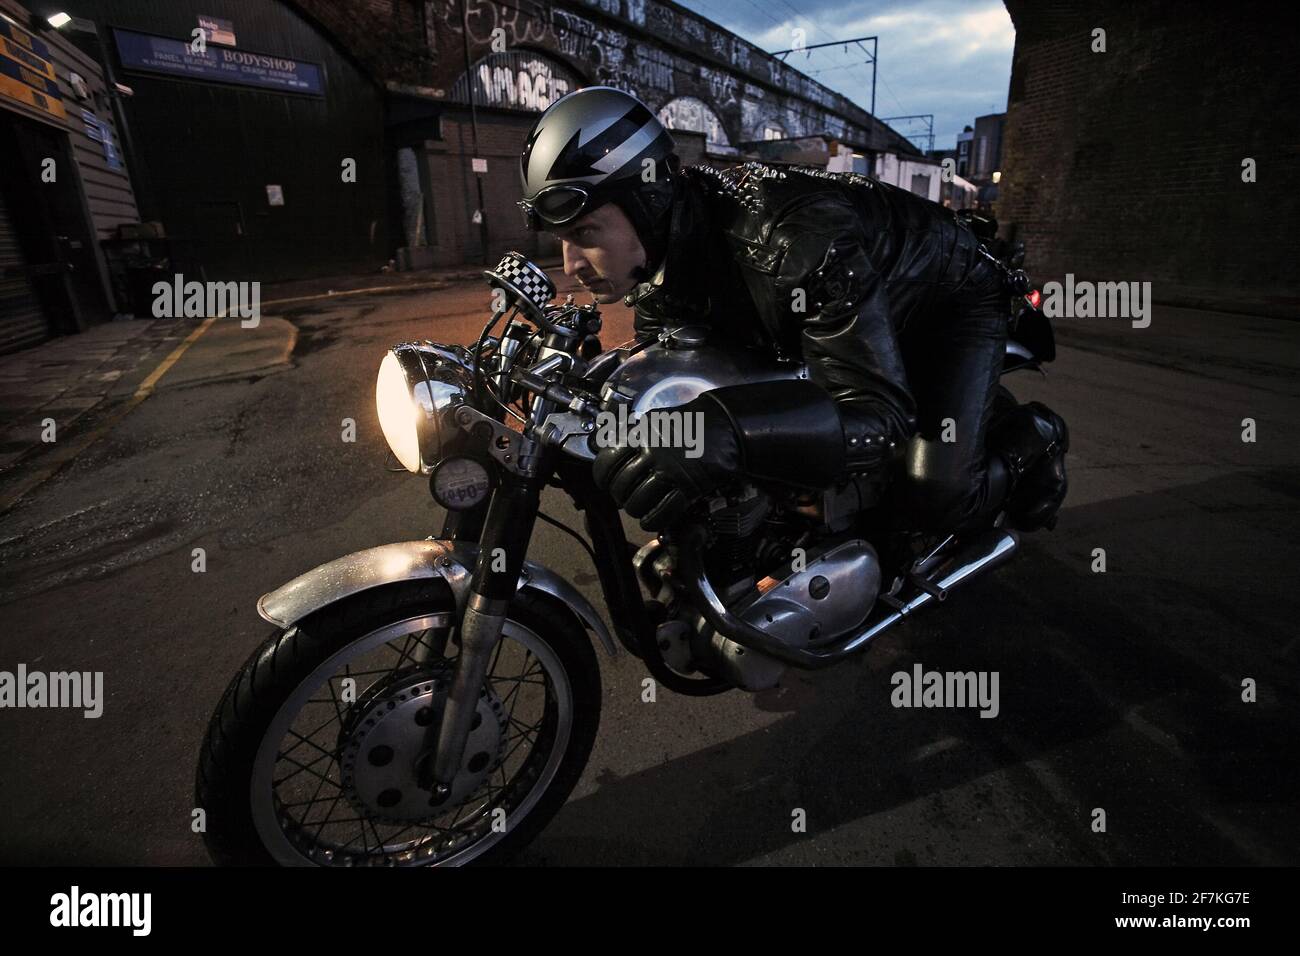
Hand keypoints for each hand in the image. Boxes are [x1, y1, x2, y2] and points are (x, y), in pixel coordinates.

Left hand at [591, 396, 740, 530]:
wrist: (724, 426)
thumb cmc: (689, 423)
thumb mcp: (655, 420)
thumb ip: (634, 436)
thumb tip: (614, 455)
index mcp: (641, 434)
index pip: (608, 462)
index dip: (602, 478)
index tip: (605, 483)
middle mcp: (652, 453)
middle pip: (621, 486)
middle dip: (620, 497)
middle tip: (625, 498)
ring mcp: (670, 471)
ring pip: (638, 502)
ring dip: (635, 510)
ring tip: (639, 509)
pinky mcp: (688, 487)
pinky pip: (662, 512)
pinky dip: (652, 521)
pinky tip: (650, 521)